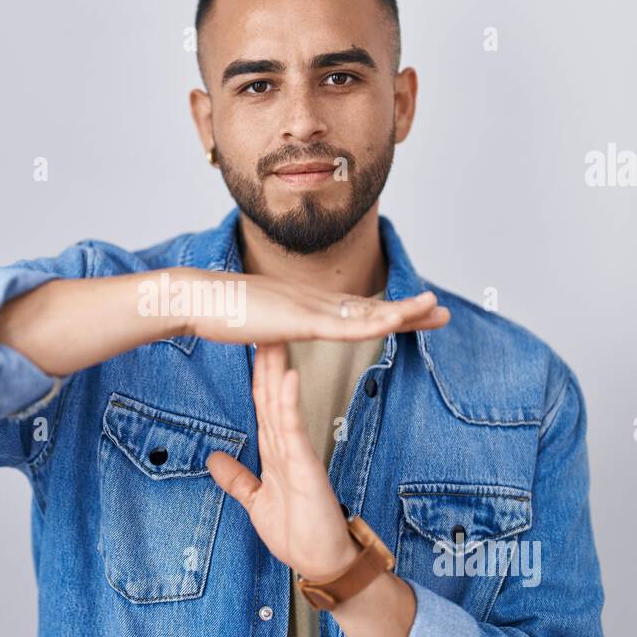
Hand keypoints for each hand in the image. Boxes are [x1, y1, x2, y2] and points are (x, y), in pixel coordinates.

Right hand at [180, 268, 448, 345]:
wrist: (194, 298)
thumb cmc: (216, 312)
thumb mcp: (254, 323)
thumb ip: (272, 329)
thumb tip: (277, 338)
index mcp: (305, 304)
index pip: (355, 310)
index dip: (387, 313)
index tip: (413, 315)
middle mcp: (313, 300)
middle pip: (370, 307)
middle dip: (408, 310)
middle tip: (441, 310)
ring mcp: (308, 307)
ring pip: (366, 312)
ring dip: (403, 311)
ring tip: (435, 310)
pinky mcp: (298, 319)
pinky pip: (343, 325)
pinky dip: (373, 323)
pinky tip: (396, 323)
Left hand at [206, 342, 360, 581]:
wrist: (324, 564)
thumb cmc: (299, 534)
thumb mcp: (257, 503)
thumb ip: (238, 480)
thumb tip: (214, 458)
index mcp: (276, 453)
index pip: (262, 406)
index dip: (255, 376)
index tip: (249, 346)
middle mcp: (287, 447)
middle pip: (271, 397)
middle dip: (265, 362)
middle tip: (261, 323)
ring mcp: (298, 455)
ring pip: (282, 405)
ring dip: (276, 371)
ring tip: (273, 339)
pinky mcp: (307, 468)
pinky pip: (294, 430)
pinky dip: (288, 403)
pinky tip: (287, 378)